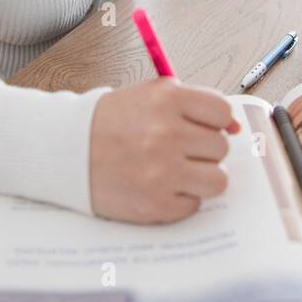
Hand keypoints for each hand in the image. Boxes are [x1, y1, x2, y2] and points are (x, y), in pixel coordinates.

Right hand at [89, 79, 241, 223]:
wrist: (66, 151)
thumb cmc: (110, 122)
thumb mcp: (149, 96)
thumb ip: (192, 104)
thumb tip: (234, 128)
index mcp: (167, 99)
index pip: (222, 113)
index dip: (216, 122)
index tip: (204, 127)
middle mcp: (167, 134)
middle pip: (220, 148)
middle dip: (204, 150)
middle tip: (179, 150)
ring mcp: (162, 172)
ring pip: (217, 180)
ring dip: (200, 177)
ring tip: (176, 171)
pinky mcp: (155, 204)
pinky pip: (194, 205)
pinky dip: (181, 199)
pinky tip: (159, 186)